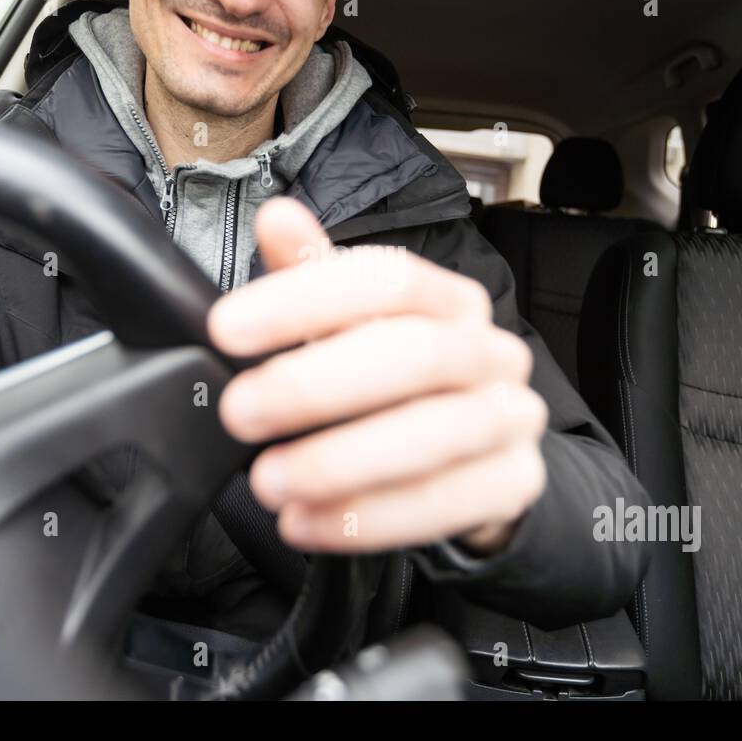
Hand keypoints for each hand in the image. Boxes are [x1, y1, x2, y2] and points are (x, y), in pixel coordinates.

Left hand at [209, 198, 548, 554]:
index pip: (388, 279)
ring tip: (270, 481)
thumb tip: (278, 217)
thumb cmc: (396, 390)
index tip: (227, 328)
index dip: (304, 298)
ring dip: (340, 461)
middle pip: (415, 354)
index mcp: (451, 301)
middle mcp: (491, 353)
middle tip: (240, 412)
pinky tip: (308, 522)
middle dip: (316, 385)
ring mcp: (511, 420)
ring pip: (436, 434)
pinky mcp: (514, 485)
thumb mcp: (348, 332)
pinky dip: (368, 518)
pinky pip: (446, 504)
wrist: (471, 465)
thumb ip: (312, 280)